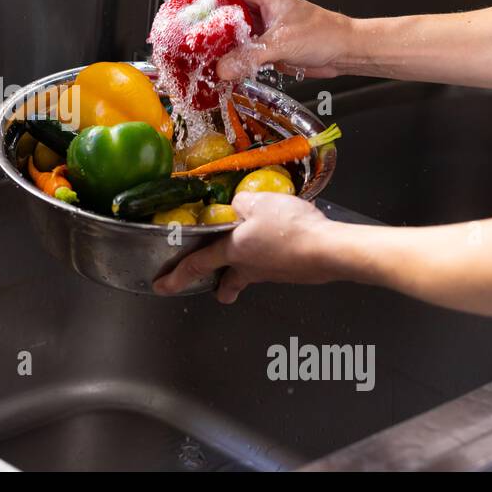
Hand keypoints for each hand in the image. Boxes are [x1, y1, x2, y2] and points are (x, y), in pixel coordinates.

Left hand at [152, 192, 334, 303]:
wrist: (329, 250)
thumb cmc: (292, 229)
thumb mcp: (258, 201)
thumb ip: (242, 202)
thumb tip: (238, 205)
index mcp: (232, 251)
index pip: (195, 265)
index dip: (175, 278)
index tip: (162, 288)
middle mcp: (249, 268)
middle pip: (228, 282)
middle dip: (221, 288)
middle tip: (218, 291)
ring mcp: (271, 274)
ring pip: (252, 274)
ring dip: (249, 268)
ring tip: (253, 254)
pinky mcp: (291, 272)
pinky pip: (274, 265)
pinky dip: (273, 256)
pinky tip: (282, 240)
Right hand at [163, 0, 353, 80]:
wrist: (344, 51)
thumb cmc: (325, 33)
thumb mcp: (283, 43)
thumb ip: (252, 55)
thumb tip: (223, 68)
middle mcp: (256, 10)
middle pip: (217, 8)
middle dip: (195, 16)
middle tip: (175, 26)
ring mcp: (258, 29)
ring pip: (225, 32)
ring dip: (210, 42)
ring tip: (191, 52)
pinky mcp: (262, 47)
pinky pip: (236, 51)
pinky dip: (225, 60)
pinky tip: (216, 69)